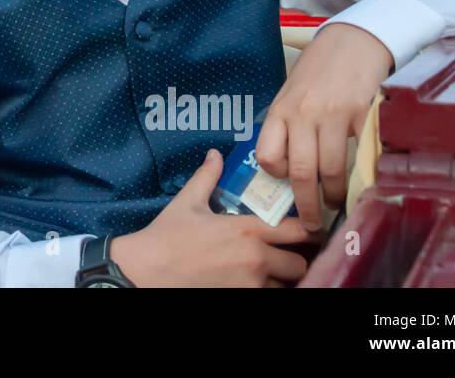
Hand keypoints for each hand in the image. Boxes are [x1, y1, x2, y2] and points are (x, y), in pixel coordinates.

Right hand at [108, 148, 317, 286]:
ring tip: (268, 271)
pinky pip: (266, 296)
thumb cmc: (167, 236)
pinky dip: (263, 290)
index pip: (297, 231)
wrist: (146, 271)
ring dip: (279, 280)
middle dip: (295, 261)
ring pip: (284, 286)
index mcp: (247, 231)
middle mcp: (256, 259)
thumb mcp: (188, 202)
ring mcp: (250, 286)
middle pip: (299, 265)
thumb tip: (215, 154)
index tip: (309, 229)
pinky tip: (250, 282)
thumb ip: (207, 177)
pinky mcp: (241, 300)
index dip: (309, 230)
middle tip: (284, 255)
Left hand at [255, 22, 392, 229]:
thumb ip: (288, 124)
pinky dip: (363, 174)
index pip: (268, 155)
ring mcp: (335, 115)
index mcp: (282, 110)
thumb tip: (288, 163)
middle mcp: (304, 114)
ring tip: (339, 203)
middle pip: (302, 172)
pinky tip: (363, 181)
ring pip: (333, 169)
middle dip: (307, 204)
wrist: (353, 41)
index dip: (277, 175)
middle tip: (313, 223)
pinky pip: (362, 155)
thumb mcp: (292, 93)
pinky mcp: (364, 115)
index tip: (287, 182)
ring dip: (336, 194)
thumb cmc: (319, 69)